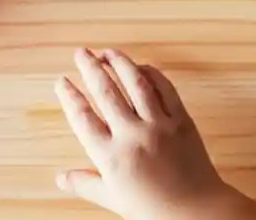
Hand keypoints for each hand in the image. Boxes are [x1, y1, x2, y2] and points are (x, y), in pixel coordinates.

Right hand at [54, 49, 255, 219]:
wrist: (195, 212)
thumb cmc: (153, 209)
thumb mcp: (112, 198)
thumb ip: (84, 184)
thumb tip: (60, 178)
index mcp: (110, 156)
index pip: (82, 117)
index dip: (69, 96)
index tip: (62, 81)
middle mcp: (132, 136)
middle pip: (105, 92)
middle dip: (90, 68)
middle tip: (81, 53)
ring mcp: (158, 126)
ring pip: (135, 83)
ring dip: (119, 63)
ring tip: (108, 52)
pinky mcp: (180, 120)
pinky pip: (165, 89)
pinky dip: (151, 73)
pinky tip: (141, 66)